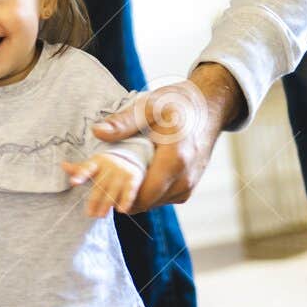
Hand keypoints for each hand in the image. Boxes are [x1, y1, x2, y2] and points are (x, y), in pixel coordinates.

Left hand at [62, 152, 145, 217]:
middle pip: (99, 186)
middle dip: (94, 201)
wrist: (130, 159)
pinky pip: (129, 192)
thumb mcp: (93, 165)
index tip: (73, 182)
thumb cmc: (105, 167)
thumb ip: (79, 169)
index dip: (80, 175)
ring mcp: (121, 172)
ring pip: (112, 191)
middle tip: (89, 214)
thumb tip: (62, 165)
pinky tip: (121, 210)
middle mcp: (109, 167)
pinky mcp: (132, 178)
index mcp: (96, 163)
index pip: (87, 169)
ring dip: (107, 204)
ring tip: (101, 215)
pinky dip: (125, 201)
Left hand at [90, 63, 247, 212]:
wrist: (208, 107)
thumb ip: (123, 122)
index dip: (118, 195)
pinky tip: (134, 174)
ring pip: (152, 203)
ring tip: (114, 175)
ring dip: (133, 194)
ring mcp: (188, 186)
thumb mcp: (148, 106)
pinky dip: (145, 191)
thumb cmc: (178, 103)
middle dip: (120, 195)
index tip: (98, 185)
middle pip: (145, 202)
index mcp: (175, 159)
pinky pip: (161, 198)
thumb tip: (97, 132)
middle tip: (99, 179)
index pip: (143, 196)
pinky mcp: (188, 188)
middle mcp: (185, 178)